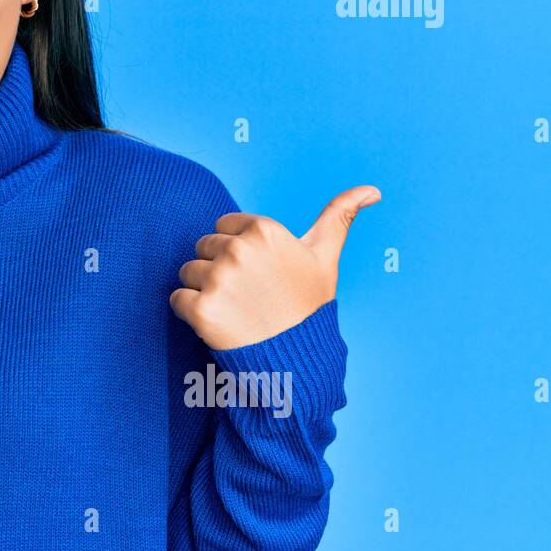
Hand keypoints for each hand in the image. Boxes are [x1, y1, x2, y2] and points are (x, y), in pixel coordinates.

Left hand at [170, 185, 380, 350]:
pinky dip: (190, 312)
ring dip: (202, 290)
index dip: (236, 249)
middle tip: (247, 294)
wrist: (297, 361)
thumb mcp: (324, 257)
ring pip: (188, 272)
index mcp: (263, 230)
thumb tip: (373, 189)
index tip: (257, 272)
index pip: (224, 226)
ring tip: (234, 308)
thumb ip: (339, 216)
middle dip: (218, 268)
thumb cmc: (308, 306)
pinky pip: (177, 299)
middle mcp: (239, 250)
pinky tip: (218, 323)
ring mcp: (218, 280)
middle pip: (204, 247)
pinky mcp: (201, 309)